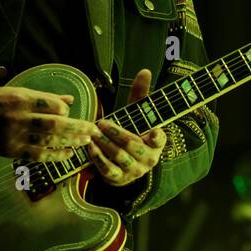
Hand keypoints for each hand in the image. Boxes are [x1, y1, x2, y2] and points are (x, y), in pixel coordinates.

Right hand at [0, 87, 101, 161]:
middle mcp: (18, 117)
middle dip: (76, 127)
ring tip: (86, 141)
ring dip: (70, 141)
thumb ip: (44, 97)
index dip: (64, 109)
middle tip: (93, 130)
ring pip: (49, 140)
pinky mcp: (12, 150)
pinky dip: (55, 155)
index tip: (71, 111)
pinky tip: (68, 154)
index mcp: (20, 99)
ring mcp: (15, 136)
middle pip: (54, 123)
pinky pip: (38, 155)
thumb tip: (69, 100)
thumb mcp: (16, 92)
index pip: (50, 104)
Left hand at [88, 68, 165, 186]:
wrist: (121, 161)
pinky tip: (90, 146)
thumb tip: (145, 70)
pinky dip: (98, 157)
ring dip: (105, 144)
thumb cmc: (131, 131)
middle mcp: (148, 159)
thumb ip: (140, 93)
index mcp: (156, 143)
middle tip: (102, 123)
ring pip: (119, 156)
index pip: (160, 140)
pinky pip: (108, 169)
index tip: (154, 131)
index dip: (158, 137)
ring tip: (94, 133)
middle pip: (133, 146)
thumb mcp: (136, 113)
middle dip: (117, 134)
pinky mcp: (119, 179)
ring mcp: (134, 171)